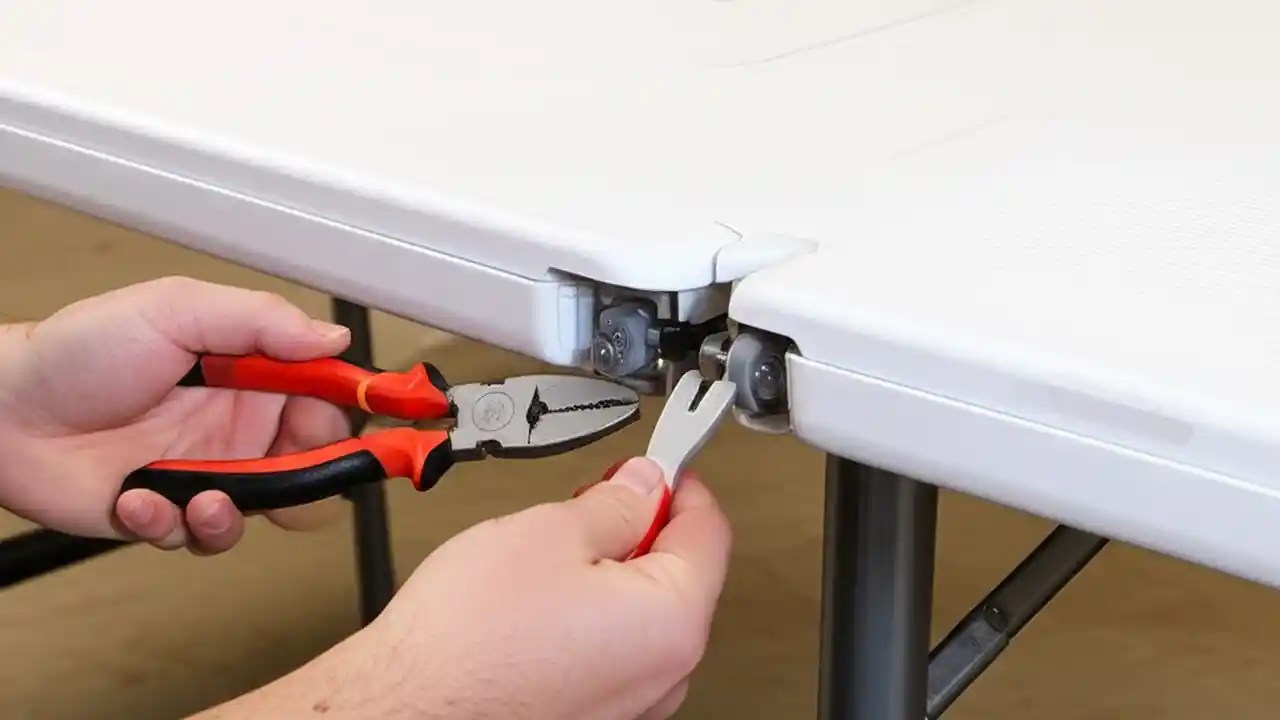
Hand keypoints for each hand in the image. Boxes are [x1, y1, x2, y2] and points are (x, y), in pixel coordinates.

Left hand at [0, 276, 352, 552]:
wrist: (3, 411)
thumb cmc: (79, 351)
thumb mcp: (177, 310)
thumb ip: (262, 321)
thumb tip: (334, 340)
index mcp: (252, 375)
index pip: (329, 399)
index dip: (351, 416)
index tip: (370, 430)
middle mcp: (239, 426)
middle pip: (313, 465)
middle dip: (306, 479)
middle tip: (281, 477)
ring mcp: (208, 471)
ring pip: (265, 512)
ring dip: (232, 513)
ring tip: (196, 498)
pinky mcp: (170, 513)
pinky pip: (199, 538)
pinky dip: (169, 525)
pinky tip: (135, 498)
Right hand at [201, 458, 732, 719]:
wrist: (404, 708)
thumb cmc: (466, 640)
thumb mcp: (550, 532)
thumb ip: (616, 502)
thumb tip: (645, 485)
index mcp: (672, 621)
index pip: (708, 531)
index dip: (679, 484)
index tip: (658, 465)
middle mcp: (664, 673)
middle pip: (681, 575)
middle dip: (642, 529)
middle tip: (593, 502)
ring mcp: (630, 704)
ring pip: (642, 615)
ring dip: (613, 575)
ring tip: (553, 557)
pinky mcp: (593, 716)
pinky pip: (611, 651)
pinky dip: (590, 618)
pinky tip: (540, 603)